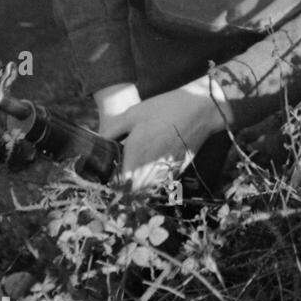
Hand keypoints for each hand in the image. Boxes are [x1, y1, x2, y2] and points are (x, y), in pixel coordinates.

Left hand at [98, 79, 230, 191]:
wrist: (201, 108)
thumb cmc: (166, 108)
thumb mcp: (134, 113)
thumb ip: (112, 130)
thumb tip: (99, 142)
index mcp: (135, 155)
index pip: (118, 185)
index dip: (112, 184)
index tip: (110, 178)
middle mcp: (150, 169)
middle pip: (131, 192)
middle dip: (124, 188)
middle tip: (121, 178)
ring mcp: (165, 172)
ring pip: (146, 191)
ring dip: (139, 188)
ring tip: (136, 174)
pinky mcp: (177, 170)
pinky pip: (160, 184)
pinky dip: (154, 181)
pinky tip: (153, 166)